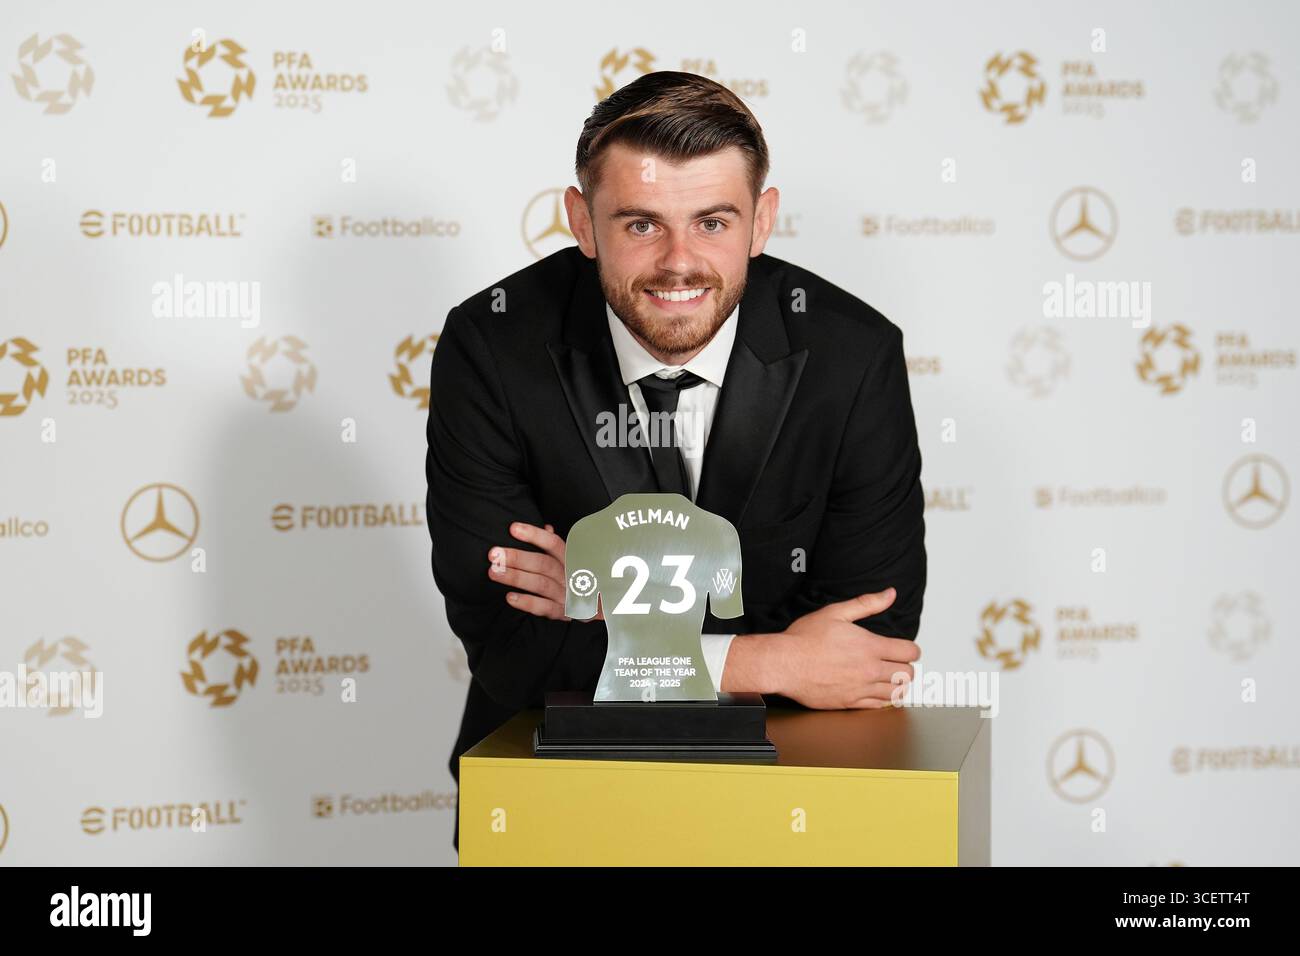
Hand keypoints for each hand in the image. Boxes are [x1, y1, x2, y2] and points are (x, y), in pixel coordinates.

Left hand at [488, 522, 603, 621]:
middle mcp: (569, 575)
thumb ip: (558, 545)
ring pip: (540, 584)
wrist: (606, 605)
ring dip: (516, 578)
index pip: (553, 543)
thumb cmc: (584, 576)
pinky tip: (510, 597)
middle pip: (542, 564)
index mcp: (571, 558)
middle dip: (517, 558)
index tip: (513, 528)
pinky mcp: (563, 612)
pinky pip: (544, 608)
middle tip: (494, 554)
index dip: (533, 535)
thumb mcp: (577, 558)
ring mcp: (566, 594)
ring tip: (494, 572)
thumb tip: (546, 526)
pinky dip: (527, 603)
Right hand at [767, 588, 918, 708]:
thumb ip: (866, 603)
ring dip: (898, 684)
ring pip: (896, 692)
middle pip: (907, 674)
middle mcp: (869, 670)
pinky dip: (884, 699)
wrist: (784, 664)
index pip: (909, 652)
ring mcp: (860, 689)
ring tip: (891, 677)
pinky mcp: (850, 703)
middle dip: (906, 666)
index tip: (907, 649)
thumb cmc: (804, 639)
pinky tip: (878, 691)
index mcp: (869, 646)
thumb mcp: (836, 612)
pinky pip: (879, 706)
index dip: (912, 650)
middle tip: (898, 662)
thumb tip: (889, 594)